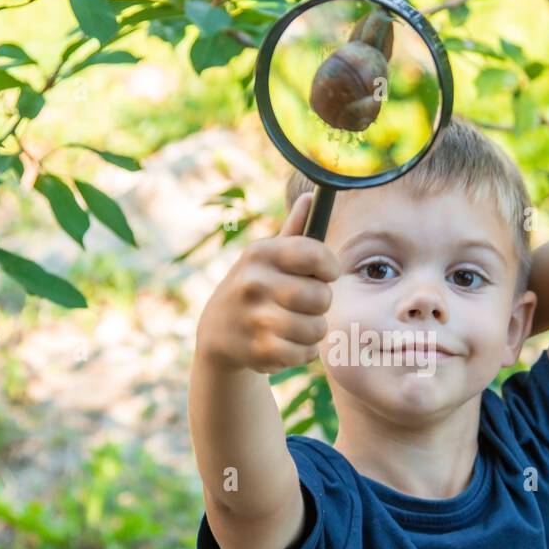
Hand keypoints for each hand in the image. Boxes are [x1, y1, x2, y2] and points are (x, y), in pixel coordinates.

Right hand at [196, 193, 341, 373]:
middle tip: (307, 304)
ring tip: (297, 324)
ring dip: (314, 330)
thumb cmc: (256, 286)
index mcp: (260, 253)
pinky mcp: (259, 351)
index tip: (327, 273)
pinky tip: (288, 343)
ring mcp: (255, 318)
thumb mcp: (268, 257)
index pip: (316, 254)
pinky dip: (304, 351)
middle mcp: (254, 282)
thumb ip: (294, 231)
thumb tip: (313, 196)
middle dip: (321, 303)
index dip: (330, 266)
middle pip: (321, 297)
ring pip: (317, 328)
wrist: (218, 332)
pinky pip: (306, 353)